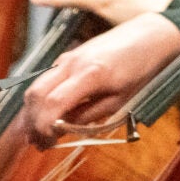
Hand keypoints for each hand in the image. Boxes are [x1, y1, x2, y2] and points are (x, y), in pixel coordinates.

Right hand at [21, 12, 179, 144]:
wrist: (148, 36)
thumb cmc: (141, 70)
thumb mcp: (122, 100)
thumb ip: (90, 114)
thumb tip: (62, 129)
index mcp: (90, 74)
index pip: (53, 102)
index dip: (44, 126)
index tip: (46, 144)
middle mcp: (72, 63)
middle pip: (36, 94)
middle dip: (31, 122)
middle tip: (37, 144)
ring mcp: (67, 58)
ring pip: (36, 86)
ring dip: (31, 112)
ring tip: (36, 135)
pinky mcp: (67, 57)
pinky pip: (45, 80)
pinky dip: (40, 100)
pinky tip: (45, 116)